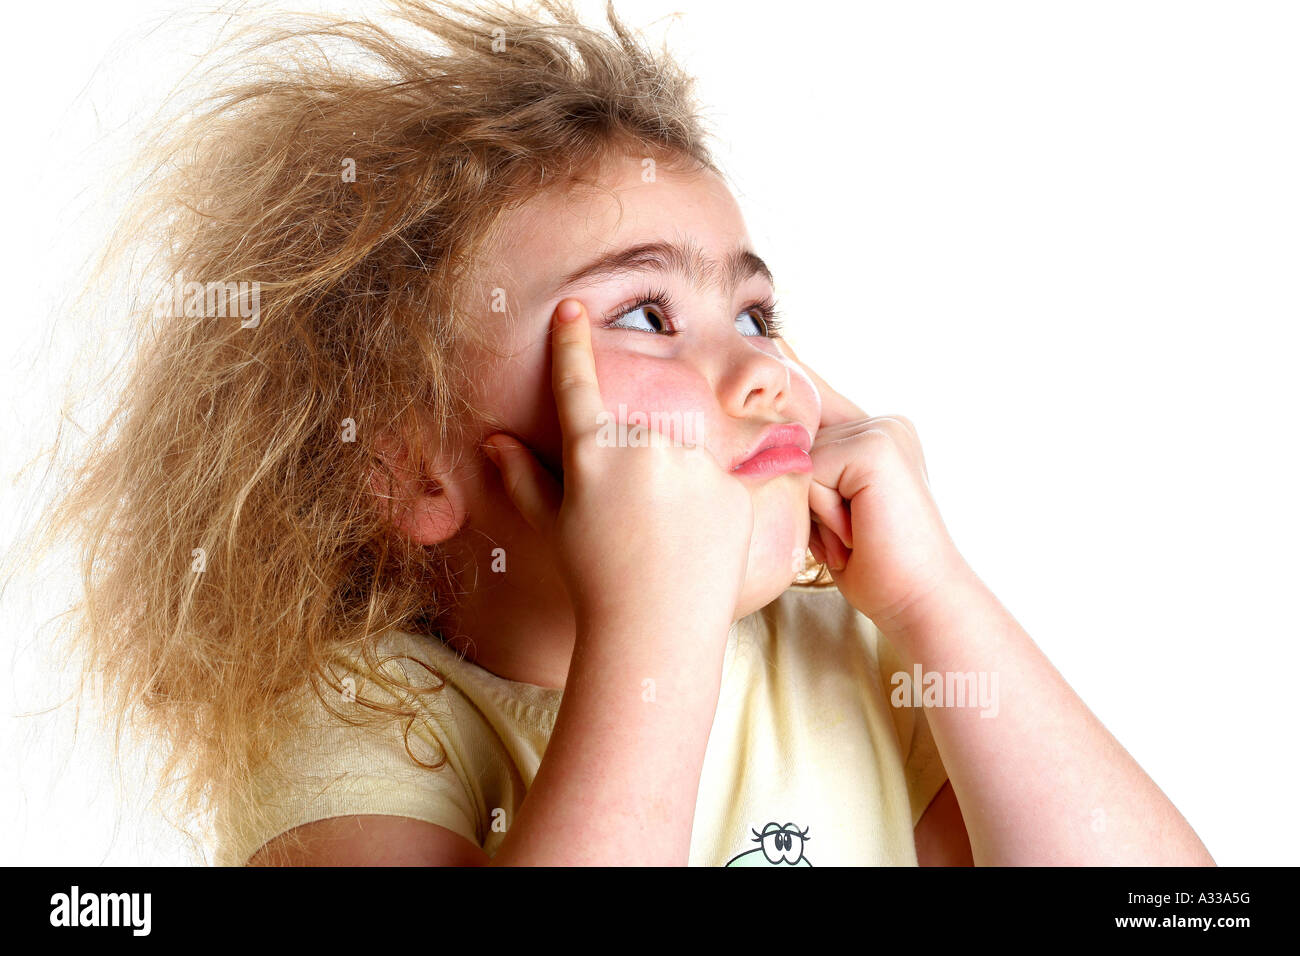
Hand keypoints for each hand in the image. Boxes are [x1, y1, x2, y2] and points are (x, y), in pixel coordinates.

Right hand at [482, 298, 755, 630]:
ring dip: (672, 482)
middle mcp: (641, 442)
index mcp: (591, 450)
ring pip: (679, 453)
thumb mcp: (553, 527)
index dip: (572, 343)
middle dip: (636, 464)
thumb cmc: (596, 580)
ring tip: (664, 538)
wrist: (658, 630)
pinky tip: (693, 544)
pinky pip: (715, 478)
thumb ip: (523, 477)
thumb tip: (493, 441)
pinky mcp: (731, 480)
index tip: (573, 309)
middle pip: (637, 430)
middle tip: (634, 524)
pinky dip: (704, 503)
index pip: (577, 382)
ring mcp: (691, 459)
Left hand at [778, 339, 967, 632]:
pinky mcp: (877, 447)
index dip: (794, 372)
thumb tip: (765, 442)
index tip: (770, 337)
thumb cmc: (873, 565)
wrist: (918, 596)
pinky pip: (812, 470)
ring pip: (801, 455)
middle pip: (798, 436)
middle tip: (850, 531)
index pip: (821, 398)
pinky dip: (825, 509)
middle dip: (806, 490)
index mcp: (876, 433)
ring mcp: (883, 430)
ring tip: (854, 533)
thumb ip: (810, 471)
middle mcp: (883, 422)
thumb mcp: (831, 509)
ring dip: (815, 505)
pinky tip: (859, 529)